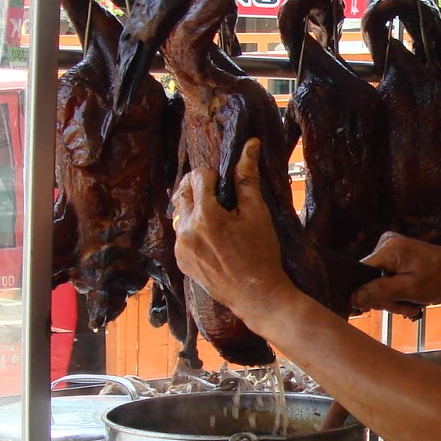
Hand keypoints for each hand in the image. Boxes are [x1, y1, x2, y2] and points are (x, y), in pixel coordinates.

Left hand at [171, 139, 294, 321]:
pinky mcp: (180, 261)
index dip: (213, 176)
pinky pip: (180, 235)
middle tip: (217, 193)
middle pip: (181, 191)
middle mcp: (186, 230)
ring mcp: (180, 247)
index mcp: (205, 215)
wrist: (256, 296)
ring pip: (179, 214)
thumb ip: (247, 178)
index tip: (225, 185)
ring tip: (216, 217)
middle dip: (197, 187)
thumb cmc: (261, 254)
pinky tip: (212, 238)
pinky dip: (192, 229)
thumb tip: (250, 145)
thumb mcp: (258, 214)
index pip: (198, 176)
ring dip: (193, 208)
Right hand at [351, 233, 440, 317]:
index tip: (375, 309)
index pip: (361, 272)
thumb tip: (353, 298)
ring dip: (393, 298)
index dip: (364, 293)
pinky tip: (409, 299)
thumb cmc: (439, 278)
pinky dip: (396, 291)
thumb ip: (380, 292)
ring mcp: (390, 248)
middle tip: (404, 310)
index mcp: (388, 248)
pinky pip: (387, 277)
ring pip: (378, 281)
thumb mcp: (409, 289)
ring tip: (410, 307)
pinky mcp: (396, 256)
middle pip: (370, 279)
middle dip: (385, 299)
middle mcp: (385, 243)